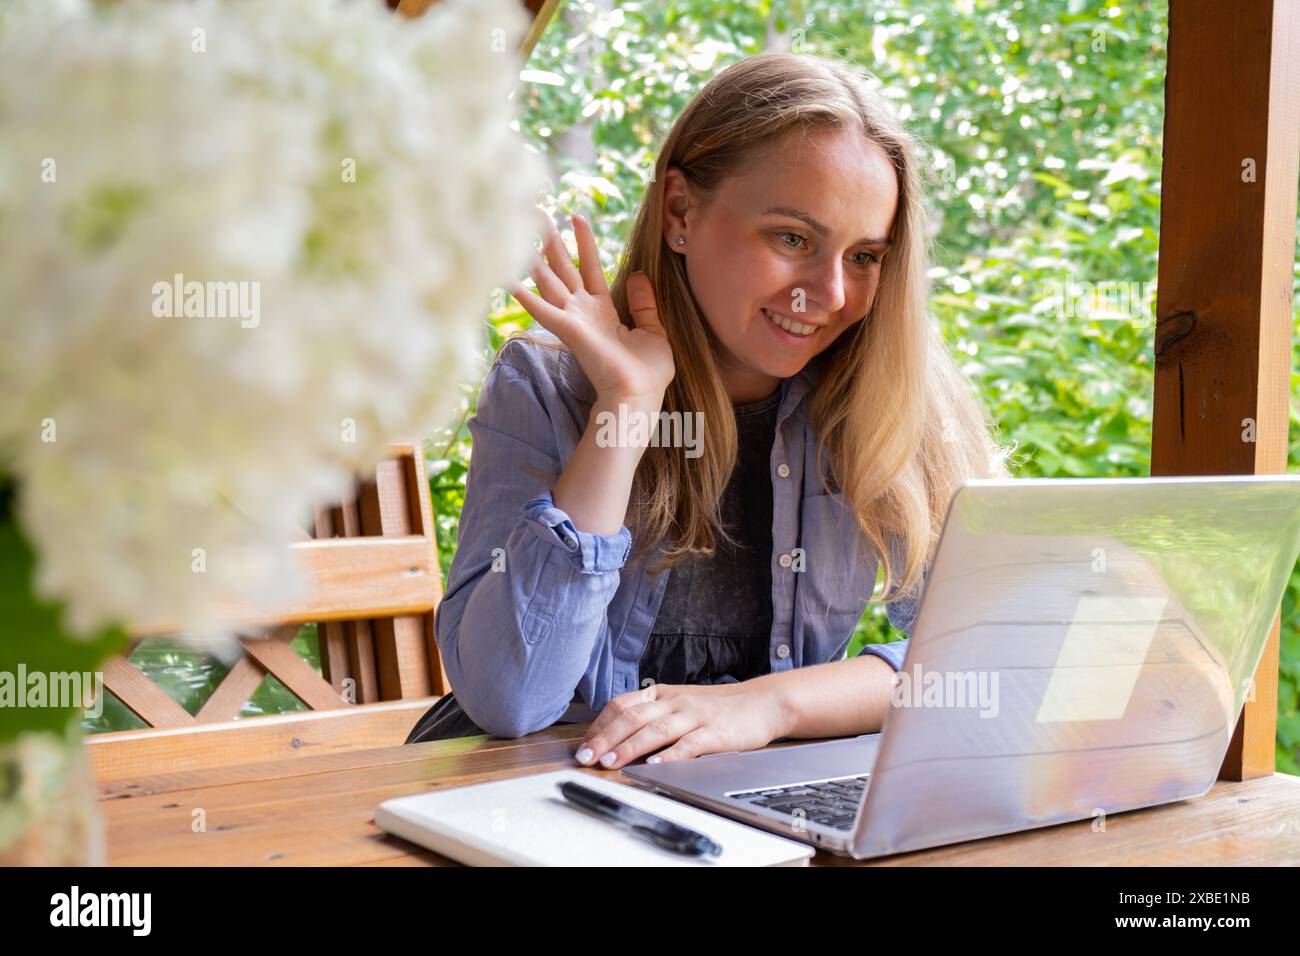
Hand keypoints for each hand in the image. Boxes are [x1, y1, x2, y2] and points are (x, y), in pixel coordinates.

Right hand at [507, 209, 674, 402]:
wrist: (639, 396)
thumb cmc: (648, 373)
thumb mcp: (653, 331)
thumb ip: (644, 304)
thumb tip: (638, 274)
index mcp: (603, 311)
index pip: (590, 268)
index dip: (584, 242)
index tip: (577, 217)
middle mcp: (583, 312)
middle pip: (562, 267)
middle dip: (550, 239)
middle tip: (536, 211)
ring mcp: (572, 319)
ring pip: (547, 279)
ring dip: (530, 255)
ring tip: (516, 229)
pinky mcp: (567, 329)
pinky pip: (540, 307)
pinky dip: (521, 292)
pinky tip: (503, 275)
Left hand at [573, 680, 789, 769]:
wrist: (761, 702)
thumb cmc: (717, 707)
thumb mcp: (680, 703)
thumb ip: (652, 714)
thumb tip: (616, 736)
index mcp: (662, 693)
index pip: (622, 705)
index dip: (600, 725)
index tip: (583, 745)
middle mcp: (675, 701)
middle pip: (632, 717)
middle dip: (605, 739)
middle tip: (585, 757)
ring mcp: (694, 715)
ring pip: (655, 729)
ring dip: (629, 747)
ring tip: (610, 763)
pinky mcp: (715, 732)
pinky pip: (689, 744)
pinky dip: (671, 755)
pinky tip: (656, 766)